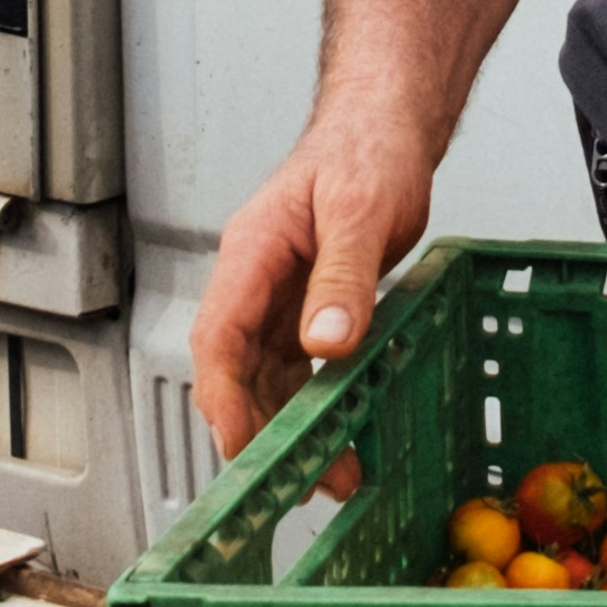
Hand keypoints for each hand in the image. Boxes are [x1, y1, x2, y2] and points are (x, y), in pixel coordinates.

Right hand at [190, 94, 446, 459]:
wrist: (388, 127)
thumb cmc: (367, 150)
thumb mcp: (361, 210)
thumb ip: (344, 278)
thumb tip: (326, 343)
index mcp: (252, 252)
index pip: (219, 336)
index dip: (226, 397)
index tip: (245, 445)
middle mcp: (256, 279)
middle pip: (235, 368)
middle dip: (258, 428)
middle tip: (293, 479)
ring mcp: (279, 295)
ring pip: (266, 375)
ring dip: (289, 425)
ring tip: (328, 473)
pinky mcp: (308, 305)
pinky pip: (298, 366)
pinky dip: (314, 402)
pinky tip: (338, 430)